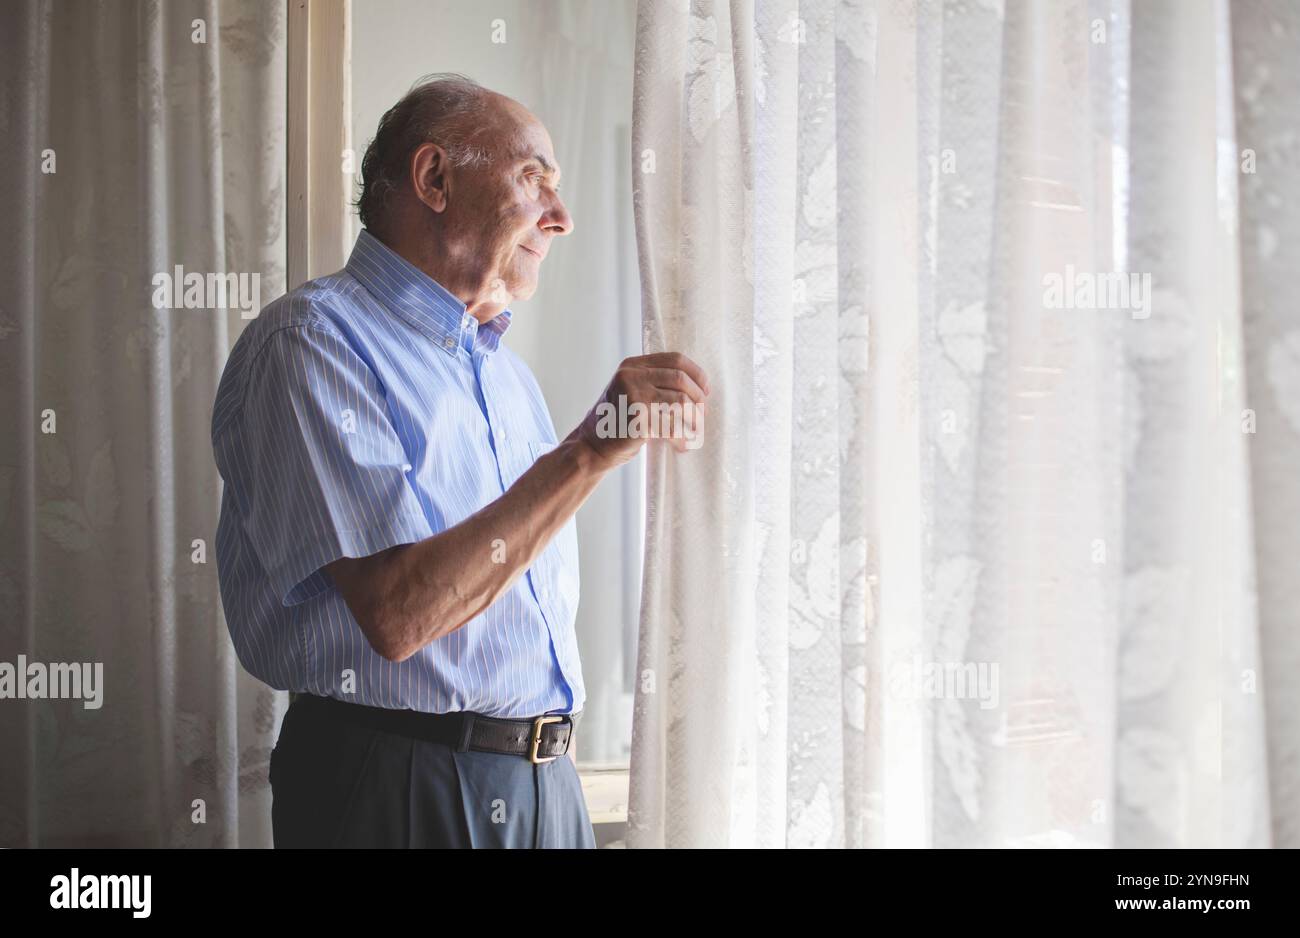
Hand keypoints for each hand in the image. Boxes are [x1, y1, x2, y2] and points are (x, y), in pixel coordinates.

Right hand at [572, 352, 709, 469]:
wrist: (592, 447)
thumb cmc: (618, 423)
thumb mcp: (632, 392)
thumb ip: (655, 384)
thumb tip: (698, 389)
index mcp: (632, 366)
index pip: (675, 359)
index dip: (696, 374)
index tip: (705, 391)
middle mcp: (631, 376)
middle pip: (680, 379)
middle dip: (698, 398)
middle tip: (701, 415)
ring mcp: (633, 395)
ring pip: (681, 401)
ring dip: (693, 418)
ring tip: (694, 431)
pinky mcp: (638, 418)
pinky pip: (672, 424)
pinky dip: (681, 437)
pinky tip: (681, 446)